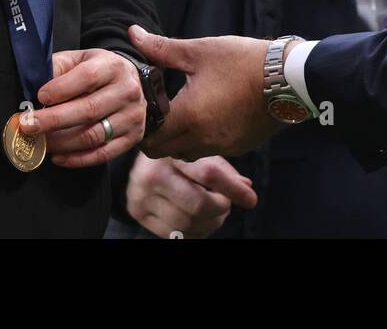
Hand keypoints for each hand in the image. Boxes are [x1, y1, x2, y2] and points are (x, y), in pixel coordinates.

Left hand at [19, 48, 144, 168]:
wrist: (131, 82)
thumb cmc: (98, 70)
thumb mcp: (80, 59)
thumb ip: (59, 68)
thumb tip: (34, 86)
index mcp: (112, 66)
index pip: (87, 77)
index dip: (61, 89)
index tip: (39, 98)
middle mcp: (127, 90)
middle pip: (89, 110)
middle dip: (54, 120)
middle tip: (28, 126)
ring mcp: (132, 116)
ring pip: (94, 135)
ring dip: (62, 143)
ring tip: (41, 142)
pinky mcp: (133, 137)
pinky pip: (103, 154)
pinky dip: (77, 159)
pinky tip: (58, 157)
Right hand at [126, 154, 257, 238]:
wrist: (135, 162)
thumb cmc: (176, 157)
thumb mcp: (197, 153)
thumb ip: (222, 169)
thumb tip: (246, 187)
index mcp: (172, 152)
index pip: (208, 173)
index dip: (233, 189)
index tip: (251, 199)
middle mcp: (152, 174)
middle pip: (199, 205)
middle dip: (220, 208)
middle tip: (226, 203)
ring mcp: (142, 196)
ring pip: (189, 223)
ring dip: (210, 223)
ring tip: (215, 212)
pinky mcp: (139, 214)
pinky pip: (176, 234)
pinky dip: (195, 231)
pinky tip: (199, 220)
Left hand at [128, 26, 284, 160]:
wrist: (288, 78)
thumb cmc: (244, 61)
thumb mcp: (200, 51)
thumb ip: (162, 48)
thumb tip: (133, 34)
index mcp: (189, 116)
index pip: (147, 136)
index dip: (138, 123)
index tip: (140, 106)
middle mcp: (202, 139)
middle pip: (161, 151)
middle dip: (151, 134)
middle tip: (153, 110)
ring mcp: (221, 146)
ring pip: (183, 154)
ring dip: (174, 140)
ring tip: (176, 112)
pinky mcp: (237, 147)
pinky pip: (206, 151)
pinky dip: (196, 141)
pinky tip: (202, 116)